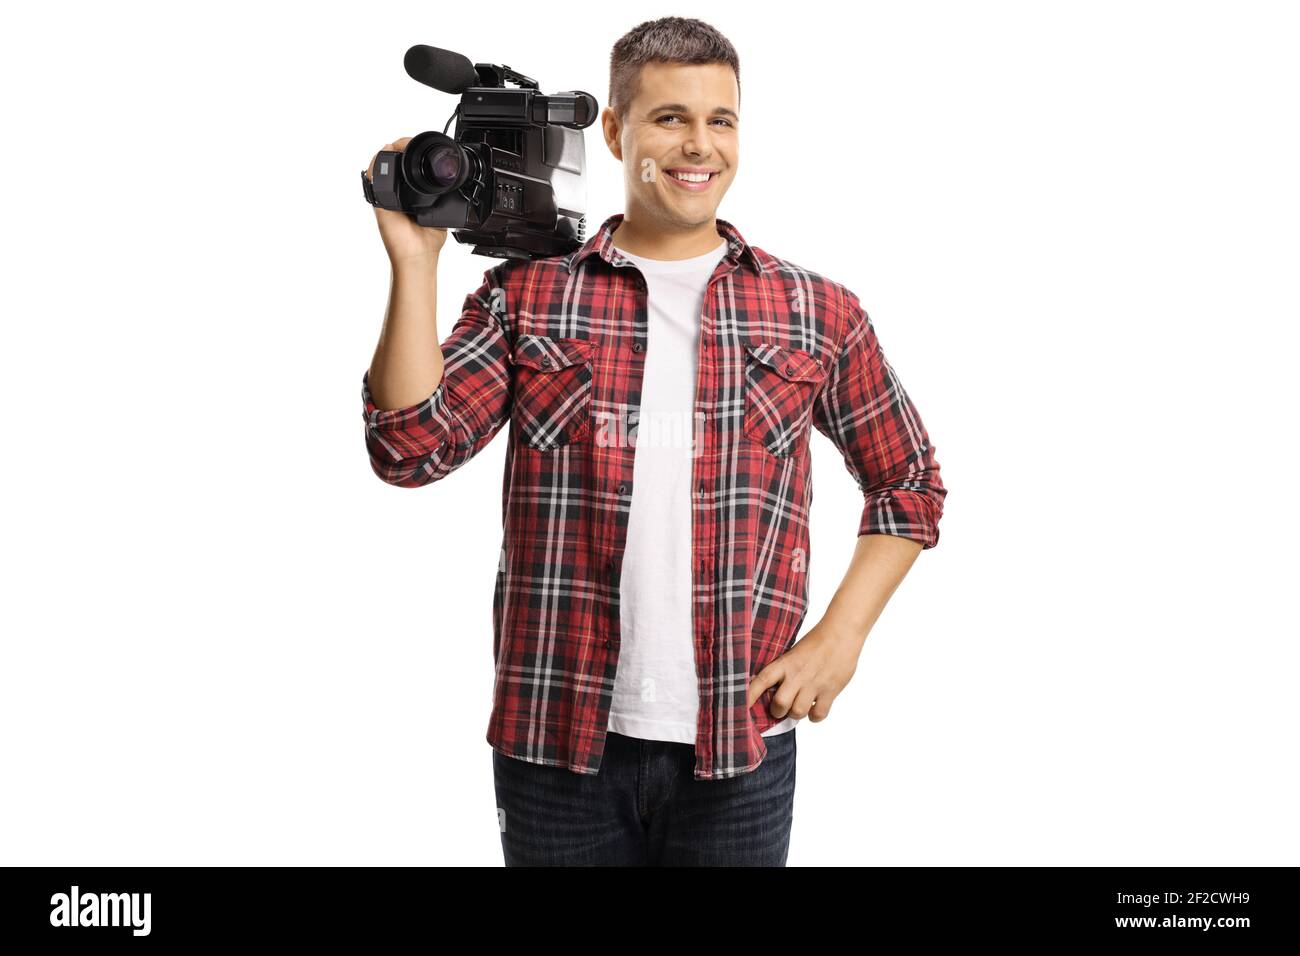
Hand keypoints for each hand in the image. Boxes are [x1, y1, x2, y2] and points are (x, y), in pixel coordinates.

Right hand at [365, 137, 448, 267]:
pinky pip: (373, 178)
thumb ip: (443, 198)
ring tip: (397, 146)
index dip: (409, 155)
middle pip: (392, 165)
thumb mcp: (441, 212)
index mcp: (408, 195)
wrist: (418, 255)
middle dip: (398, 150)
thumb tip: (454, 185)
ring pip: (380, 167)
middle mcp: (395, 194)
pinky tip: (385, 153)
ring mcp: (385, 197)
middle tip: (406, 144)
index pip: (405, 170)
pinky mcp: (379, 201)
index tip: (419, 148)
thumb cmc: (427, 240)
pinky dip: (377, 164)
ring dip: (387, 153)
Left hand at [746, 617, 865, 722]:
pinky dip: (815, 716)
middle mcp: (797, 675)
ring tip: (800, 706)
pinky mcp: (830, 690)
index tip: (741, 707)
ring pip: (798, 712)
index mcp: (785, 663)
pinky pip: (818, 715)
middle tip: (780, 708)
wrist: (842, 632)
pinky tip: (815, 708)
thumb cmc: (816, 641)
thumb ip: (784, 670)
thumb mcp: (793, 652)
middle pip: (779, 704)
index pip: (761, 681)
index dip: (750, 696)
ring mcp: (814, 684)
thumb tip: (772, 689)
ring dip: (797, 713)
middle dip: (777, 711)